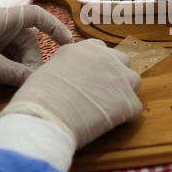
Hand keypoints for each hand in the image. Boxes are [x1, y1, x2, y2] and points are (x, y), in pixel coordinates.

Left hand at [0, 6, 72, 86]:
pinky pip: (1, 57)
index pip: (36, 16)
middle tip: (32, 81)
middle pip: (26, 39)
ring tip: (19, 85)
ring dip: (19, 67)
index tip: (67, 46)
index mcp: (0, 18)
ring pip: (14, 51)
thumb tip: (37, 82)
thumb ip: (15, 74)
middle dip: (33, 59)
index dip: (54, 28)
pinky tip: (7, 83)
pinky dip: (7, 69)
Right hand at [0, 39, 142, 149]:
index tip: (90, 77)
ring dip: (123, 92)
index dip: (97, 65)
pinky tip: (108, 123)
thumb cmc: (38, 97)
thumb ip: (66, 68)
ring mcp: (120, 78)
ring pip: (133, 81)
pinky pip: (134, 107)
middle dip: (115, 75)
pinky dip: (124, 115)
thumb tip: (67, 77)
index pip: (100, 49)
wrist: (46, 116)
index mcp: (84, 48)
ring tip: (106, 108)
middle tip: (101, 93)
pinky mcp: (128, 101)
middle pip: (122, 61)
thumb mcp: (48, 70)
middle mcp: (106, 57)